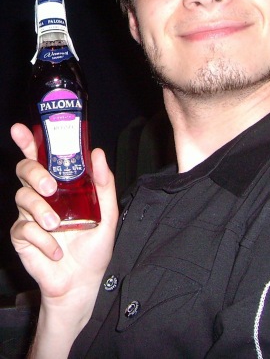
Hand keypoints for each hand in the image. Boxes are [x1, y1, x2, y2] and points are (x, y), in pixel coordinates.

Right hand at [10, 123, 118, 354]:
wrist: (83, 281)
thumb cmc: (94, 245)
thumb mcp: (107, 212)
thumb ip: (103, 183)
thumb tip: (97, 153)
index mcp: (61, 185)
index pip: (41, 156)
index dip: (27, 140)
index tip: (19, 129)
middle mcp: (42, 195)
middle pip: (25, 170)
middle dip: (34, 173)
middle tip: (50, 186)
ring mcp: (29, 215)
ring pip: (22, 197)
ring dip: (40, 210)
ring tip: (57, 225)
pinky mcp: (22, 237)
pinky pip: (23, 228)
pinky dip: (42, 239)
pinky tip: (56, 250)